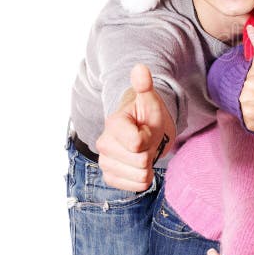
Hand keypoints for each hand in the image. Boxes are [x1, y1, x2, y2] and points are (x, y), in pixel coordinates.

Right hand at [96, 63, 174, 190]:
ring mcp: (105, 162)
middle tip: (148, 141)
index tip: (146, 128)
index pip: (139, 144)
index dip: (150, 136)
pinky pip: (137, 186)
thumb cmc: (148, 115)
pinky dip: (144, 177)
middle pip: (141, 161)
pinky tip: (140, 164)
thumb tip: (140, 68)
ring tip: (144, 151)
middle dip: (151, 151)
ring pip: (140, 176)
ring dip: (148, 165)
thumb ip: (144, 86)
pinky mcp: (111, 177)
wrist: (144, 130)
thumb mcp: (150, 100)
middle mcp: (103, 144)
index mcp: (113, 124)